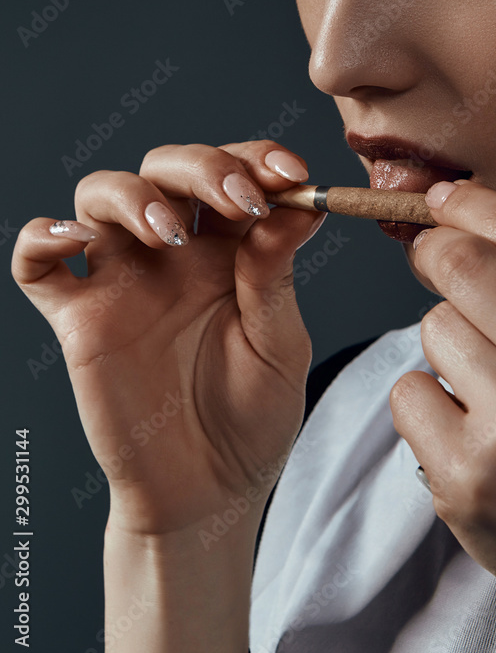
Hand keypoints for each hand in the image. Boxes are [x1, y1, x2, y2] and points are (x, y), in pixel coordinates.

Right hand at [11, 141, 325, 535]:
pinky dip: (42, 237)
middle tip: (238, 201)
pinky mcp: (78, 320)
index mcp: (230, 250)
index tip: (289, 173)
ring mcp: (122, 281)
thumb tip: (300, 206)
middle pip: (167, 169)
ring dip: (131, 195)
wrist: (207, 493)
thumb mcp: (279, 345)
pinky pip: (37, 264)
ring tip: (170, 234)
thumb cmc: (252, 419)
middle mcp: (174, 253)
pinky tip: (75, 242)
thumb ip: (274, 275)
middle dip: (202, 167)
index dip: (256, 158)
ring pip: (100, 195)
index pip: (235, 174)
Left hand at [389, 179, 495, 652]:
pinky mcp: (470, 478)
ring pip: (432, 328)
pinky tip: (468, 431)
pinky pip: (408, 392)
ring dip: (445, 344)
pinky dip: (425, 403)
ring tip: (488, 385)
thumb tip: (465, 209)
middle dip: (433, 253)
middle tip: (432, 263)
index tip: (443, 203)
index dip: (466, 204)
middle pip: (459, 263)